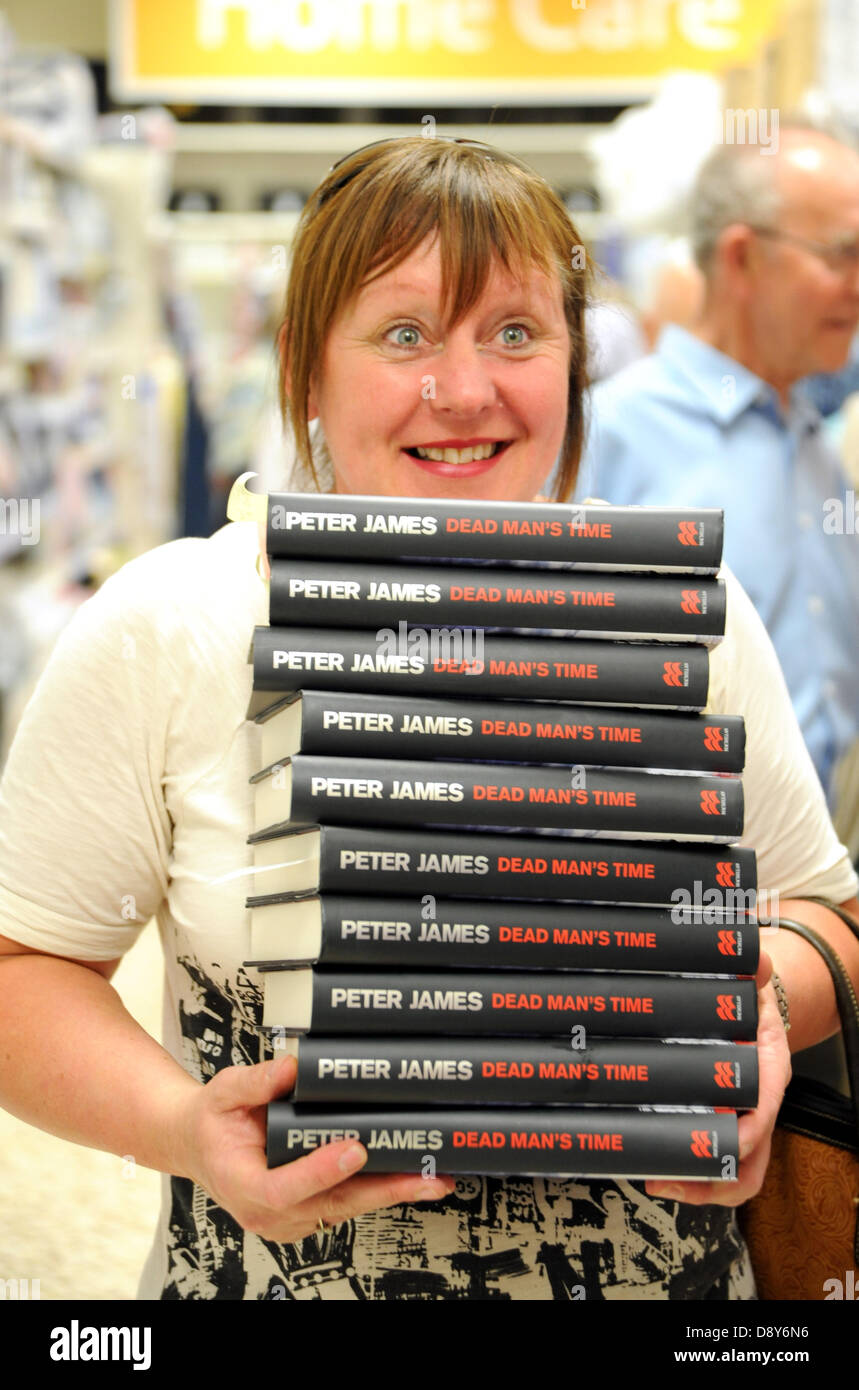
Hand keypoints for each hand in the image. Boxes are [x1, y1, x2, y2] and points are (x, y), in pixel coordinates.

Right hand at [176, 1054, 455, 1242]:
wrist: (200, 1147)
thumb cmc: (212, 1123)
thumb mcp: (224, 1092)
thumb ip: (256, 1082)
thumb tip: (292, 1067)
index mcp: (242, 1184)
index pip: (283, 1188)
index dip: (320, 1172)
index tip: (353, 1149)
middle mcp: (268, 1211)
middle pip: (330, 1205)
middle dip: (381, 1190)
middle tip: (422, 1176)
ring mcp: (289, 1218)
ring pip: (346, 1208)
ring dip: (389, 1194)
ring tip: (431, 1178)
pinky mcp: (307, 1213)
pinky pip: (346, 1204)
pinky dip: (378, 1191)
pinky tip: (409, 1177)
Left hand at [644, 950, 790, 1205]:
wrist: (755, 1012)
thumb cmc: (750, 1001)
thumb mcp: (753, 982)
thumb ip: (755, 969)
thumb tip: (759, 959)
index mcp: (770, 1070)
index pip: (765, 1111)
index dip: (747, 1132)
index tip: (726, 1141)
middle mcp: (759, 1104)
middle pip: (751, 1161)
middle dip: (715, 1179)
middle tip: (669, 1178)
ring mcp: (742, 1121)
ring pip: (736, 1173)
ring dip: (700, 1186)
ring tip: (659, 1181)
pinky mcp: (722, 1126)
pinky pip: (716, 1163)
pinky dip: (692, 1173)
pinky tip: (659, 1168)